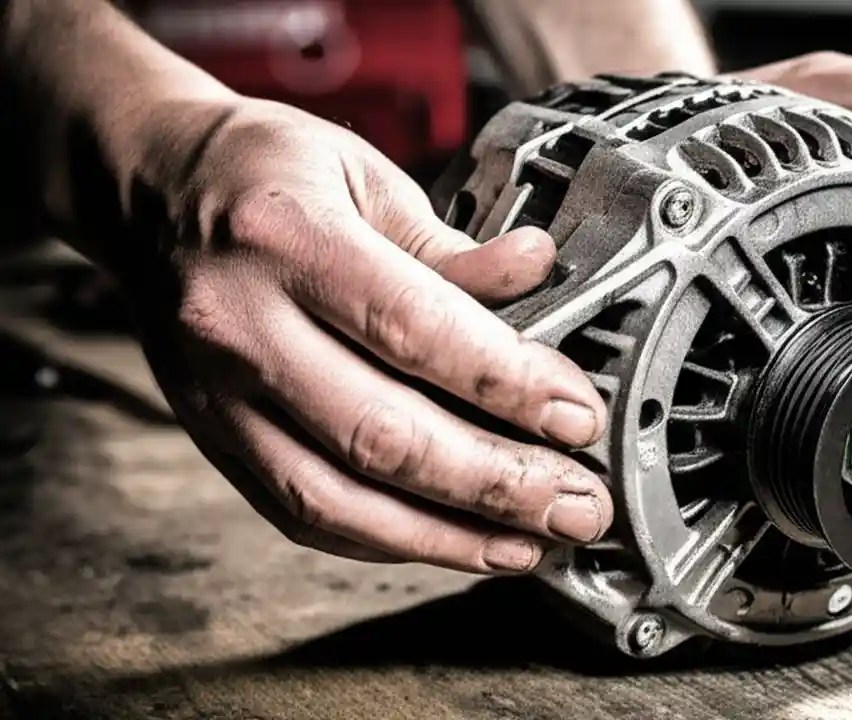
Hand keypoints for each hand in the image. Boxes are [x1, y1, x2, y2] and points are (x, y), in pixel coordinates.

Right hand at [115, 96, 611, 570]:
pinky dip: (385, 539)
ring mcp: (216, 394)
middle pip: (380, 433)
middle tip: (577, 504)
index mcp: (287, 236)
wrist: (148, 189)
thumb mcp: (365, 175)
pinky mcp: (212, 438)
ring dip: (447, 536)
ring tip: (530, 545)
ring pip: (337, 498)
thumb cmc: (264, 172)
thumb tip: (538, 272)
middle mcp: (240, 324)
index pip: (412, 328)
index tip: (577, 415)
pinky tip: (453, 542)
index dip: (506, 383)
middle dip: (495, 483)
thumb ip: (450, 245)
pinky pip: (300, 513)